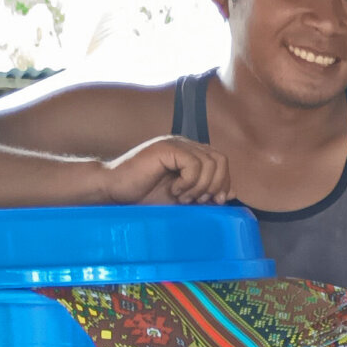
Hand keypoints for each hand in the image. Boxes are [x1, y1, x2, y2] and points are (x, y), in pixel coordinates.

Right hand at [99, 135, 231, 204]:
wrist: (114, 190)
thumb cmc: (145, 196)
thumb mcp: (183, 199)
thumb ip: (206, 194)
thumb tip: (232, 193)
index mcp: (190, 154)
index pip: (221, 162)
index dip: (224, 182)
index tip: (215, 202)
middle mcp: (185, 145)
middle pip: (221, 160)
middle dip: (216, 185)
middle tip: (199, 201)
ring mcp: (176, 144)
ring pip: (210, 162)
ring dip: (200, 186)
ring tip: (183, 198)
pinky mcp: (166, 148)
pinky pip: (193, 164)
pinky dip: (189, 182)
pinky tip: (174, 191)